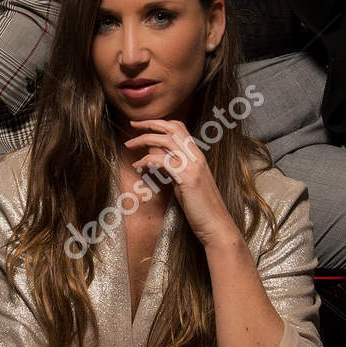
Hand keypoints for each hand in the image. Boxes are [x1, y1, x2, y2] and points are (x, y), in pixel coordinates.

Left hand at [123, 118, 237, 249]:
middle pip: (172, 128)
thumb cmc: (199, 206)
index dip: (160, 123)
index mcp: (197, 155)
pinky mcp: (187, 178)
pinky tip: (137, 166)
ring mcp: (192, 166)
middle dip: (150, 123)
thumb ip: (171, 166)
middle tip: (132, 124)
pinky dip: (146, 160)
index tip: (142, 125)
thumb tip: (154, 153)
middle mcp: (196, 156)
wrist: (216, 224)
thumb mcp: (183, 181)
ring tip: (129, 145)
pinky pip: (162, 161)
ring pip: (165, 140)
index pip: (179, 127)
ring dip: (143, 139)